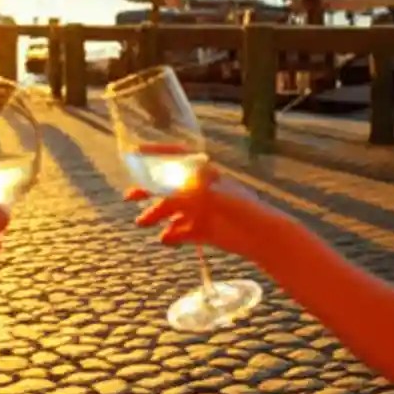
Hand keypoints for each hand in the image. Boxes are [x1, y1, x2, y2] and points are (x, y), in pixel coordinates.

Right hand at [127, 165, 290, 262]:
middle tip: (128, 197)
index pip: (178, 158)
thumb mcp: (217, 197)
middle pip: (170, 187)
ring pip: (174, 211)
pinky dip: (172, 235)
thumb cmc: (244, 210)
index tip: (136, 154)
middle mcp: (201, 190)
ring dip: (156, 215)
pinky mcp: (206, 231)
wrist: (264, 236)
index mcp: (205, 176)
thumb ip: (195, 192)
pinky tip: (164, 240)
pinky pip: (183, 231)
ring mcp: (203, 211)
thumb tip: (173, 189)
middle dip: (148, 190)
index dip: (157, 153)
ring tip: (141, 223)